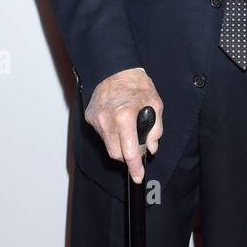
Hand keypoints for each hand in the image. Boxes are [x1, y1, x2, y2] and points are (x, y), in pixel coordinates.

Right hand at [84, 67, 162, 184]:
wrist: (115, 69)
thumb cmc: (137, 86)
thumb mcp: (156, 105)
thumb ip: (155, 130)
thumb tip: (150, 148)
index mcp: (125, 118)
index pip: (129, 153)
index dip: (135, 168)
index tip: (138, 177)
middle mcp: (107, 121)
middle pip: (116, 154)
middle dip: (127, 155)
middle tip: (137, 145)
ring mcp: (96, 120)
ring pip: (108, 145)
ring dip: (118, 143)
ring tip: (127, 127)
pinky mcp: (90, 117)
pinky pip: (102, 134)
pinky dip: (111, 133)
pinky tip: (116, 120)